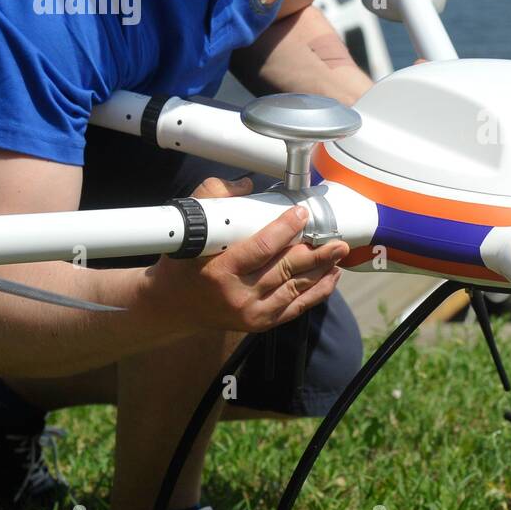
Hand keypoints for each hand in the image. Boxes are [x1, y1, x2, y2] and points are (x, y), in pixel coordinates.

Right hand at [147, 175, 348, 334]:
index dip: (286, 229)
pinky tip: (331, 276)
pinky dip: (317, 292)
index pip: (262, 247)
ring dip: (321, 269)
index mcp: (220, 269)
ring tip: (338, 252)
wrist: (171, 306)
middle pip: (286, 269)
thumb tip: (247, 186)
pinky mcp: (260, 323)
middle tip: (336, 239)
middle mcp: (238, 294)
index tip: (301, 213)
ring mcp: (251, 312)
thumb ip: (214, 197)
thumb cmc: (183, 261)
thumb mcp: (190, 227)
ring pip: (296, 287)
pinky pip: (296, 307)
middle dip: (316, 253)